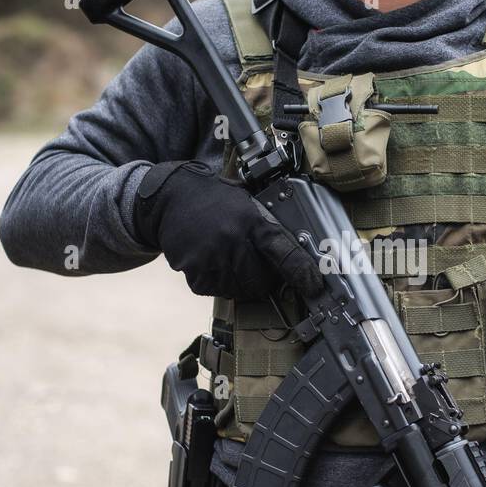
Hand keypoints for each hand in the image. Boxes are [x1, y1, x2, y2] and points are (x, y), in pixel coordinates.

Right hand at [132, 160, 325, 301]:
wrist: (171, 196)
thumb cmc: (215, 199)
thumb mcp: (247, 202)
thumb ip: (266, 227)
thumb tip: (296, 253)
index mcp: (251, 221)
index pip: (283, 251)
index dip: (301, 272)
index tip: (314, 286)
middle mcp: (232, 240)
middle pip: (260, 280)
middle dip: (263, 278)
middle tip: (253, 263)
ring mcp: (211, 257)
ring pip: (238, 289)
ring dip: (239, 282)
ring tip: (228, 258)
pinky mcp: (194, 270)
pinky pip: (215, 290)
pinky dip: (217, 282)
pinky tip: (211, 262)